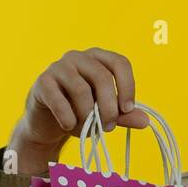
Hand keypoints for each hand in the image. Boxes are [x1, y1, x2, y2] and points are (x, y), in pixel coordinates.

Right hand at [8, 47, 151, 173]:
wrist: (47, 122)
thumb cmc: (79, 112)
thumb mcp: (104, 114)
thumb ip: (123, 115)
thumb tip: (145, 121)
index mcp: (98, 59)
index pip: (120, 63)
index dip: (127, 86)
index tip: (127, 110)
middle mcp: (79, 57)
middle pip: (102, 77)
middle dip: (109, 106)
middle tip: (108, 126)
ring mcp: (58, 67)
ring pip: (81, 89)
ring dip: (87, 115)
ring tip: (86, 129)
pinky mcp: (42, 82)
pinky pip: (58, 99)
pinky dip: (67, 117)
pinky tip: (68, 126)